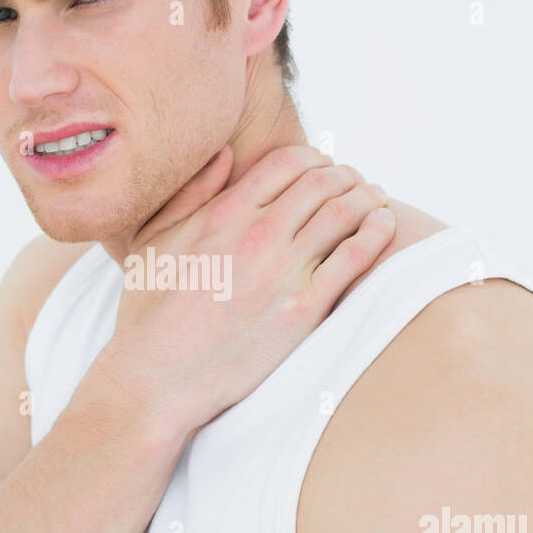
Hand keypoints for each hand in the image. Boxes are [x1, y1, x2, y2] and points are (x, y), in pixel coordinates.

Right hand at [95, 144, 394, 434]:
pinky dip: (377, 233)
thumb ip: (190, 193)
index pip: (288, 162)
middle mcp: (257, 234)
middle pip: (322, 182)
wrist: (156, 378)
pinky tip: (384, 225)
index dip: (314, 158)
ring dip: (368, 198)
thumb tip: (225, 154)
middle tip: (355, 182)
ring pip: (345, 212)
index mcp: (223, 213)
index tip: (323, 167)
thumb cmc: (147, 312)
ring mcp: (283, 272)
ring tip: (377, 200)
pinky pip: (355, 258)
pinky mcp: (303, 309)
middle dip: (345, 175)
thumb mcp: (152, 240)